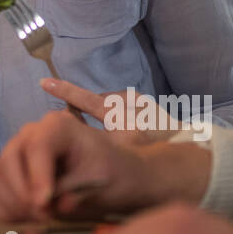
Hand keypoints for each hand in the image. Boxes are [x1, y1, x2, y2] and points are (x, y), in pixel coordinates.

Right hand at [0, 110, 146, 221]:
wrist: (110, 179)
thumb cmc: (111, 174)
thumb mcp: (101, 181)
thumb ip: (76, 191)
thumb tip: (55, 205)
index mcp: (58, 126)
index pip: (37, 146)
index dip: (37, 177)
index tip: (44, 205)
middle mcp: (31, 133)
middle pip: (10, 159)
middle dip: (23, 194)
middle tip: (46, 216)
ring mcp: (16, 151)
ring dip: (13, 204)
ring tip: (40, 218)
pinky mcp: (8, 171)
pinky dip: (3, 208)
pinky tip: (26, 218)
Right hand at [41, 78, 184, 145]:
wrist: (189, 150)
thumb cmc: (151, 152)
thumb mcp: (118, 150)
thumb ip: (93, 139)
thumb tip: (71, 127)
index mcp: (117, 110)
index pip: (82, 99)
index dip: (62, 91)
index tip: (44, 81)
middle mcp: (127, 99)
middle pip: (97, 103)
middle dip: (88, 112)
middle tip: (83, 127)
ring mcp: (140, 101)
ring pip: (111, 106)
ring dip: (106, 116)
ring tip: (112, 134)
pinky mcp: (149, 104)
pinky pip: (124, 107)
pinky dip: (120, 116)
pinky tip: (127, 130)